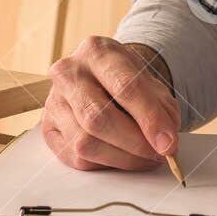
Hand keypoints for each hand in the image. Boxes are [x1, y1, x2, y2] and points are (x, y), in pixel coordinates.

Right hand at [41, 37, 179, 169]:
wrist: (100, 80)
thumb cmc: (128, 82)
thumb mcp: (151, 84)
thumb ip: (163, 111)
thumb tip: (166, 144)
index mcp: (97, 52)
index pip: (125, 86)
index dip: (149, 118)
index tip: (168, 143)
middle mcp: (68, 72)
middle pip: (98, 118)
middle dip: (134, 143)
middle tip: (159, 154)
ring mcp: (53, 102)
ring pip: (85, 142)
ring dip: (122, 158)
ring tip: (145, 157)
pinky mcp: (48, 129)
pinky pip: (76, 158)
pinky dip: (106, 163)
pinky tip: (122, 155)